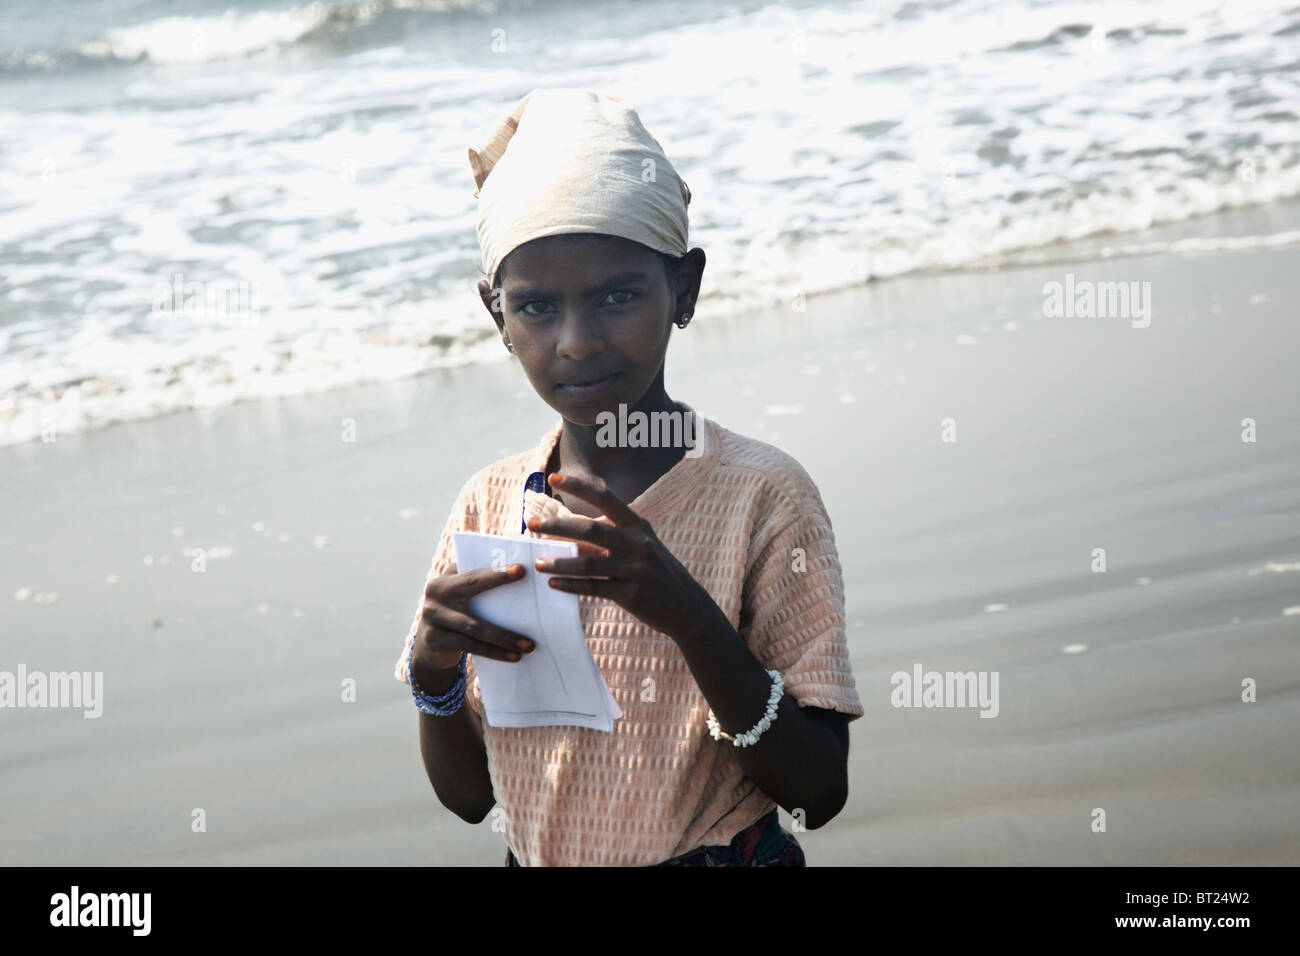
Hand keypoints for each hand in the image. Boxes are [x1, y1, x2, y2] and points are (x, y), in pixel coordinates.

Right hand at [413, 565, 537, 675]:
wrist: (429, 645)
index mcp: (446, 577)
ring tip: (529, 645)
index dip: (496, 570)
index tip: (522, 570)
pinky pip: (470, 646)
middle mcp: (434, 592)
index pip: (474, 570)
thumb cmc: (457, 614)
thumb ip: (478, 586)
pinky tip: (514, 656)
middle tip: (530, 598)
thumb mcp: (461, 597)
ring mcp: (431, 616)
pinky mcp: (434, 640)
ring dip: (504, 637)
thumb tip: (521, 579)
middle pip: (471, 586)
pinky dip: (494, 652)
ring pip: (474, 626)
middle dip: (501, 587)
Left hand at [527, 472, 713, 641]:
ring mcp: (636, 569)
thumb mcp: (640, 547)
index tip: (554, 477)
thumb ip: (610, 538)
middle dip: (557, 526)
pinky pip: (593, 588)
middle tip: (531, 523)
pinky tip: (553, 584)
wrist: (686, 607)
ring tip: (537, 563)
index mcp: (638, 525)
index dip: (579, 486)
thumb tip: (567, 533)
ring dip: (559, 562)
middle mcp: (638, 543)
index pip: (605, 498)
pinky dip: (570, 586)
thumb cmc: (656, 573)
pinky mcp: (631, 594)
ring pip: (588, 563)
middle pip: (590, 530)